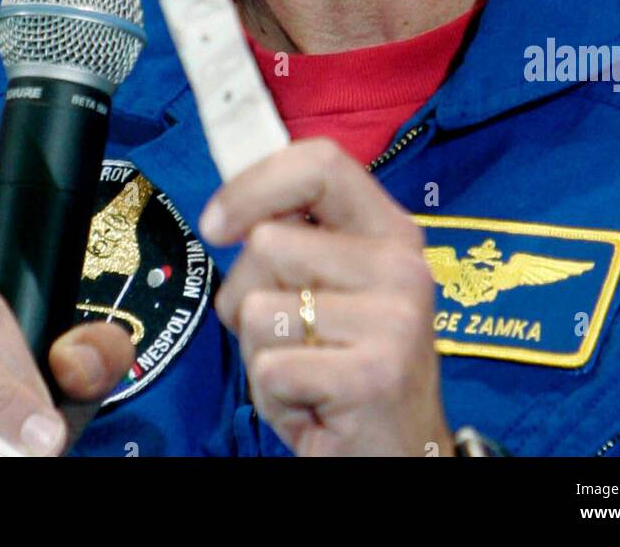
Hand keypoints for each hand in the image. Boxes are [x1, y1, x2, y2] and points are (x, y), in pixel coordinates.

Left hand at [199, 137, 453, 456]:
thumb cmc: (347, 366)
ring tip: (305, 372)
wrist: (402, 456)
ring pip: (257, 308)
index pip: (321, 164)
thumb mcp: (332, 289)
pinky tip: (312, 406)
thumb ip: (296, 241)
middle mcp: (401, 265)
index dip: (255, 184)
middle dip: (248, 297)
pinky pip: (270, 367)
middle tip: (289, 337)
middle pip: (268, 242)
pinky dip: (272, 397)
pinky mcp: (373, 375)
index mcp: (391, 232)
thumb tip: (228, 211)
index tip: (217, 223)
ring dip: (260, 353)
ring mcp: (394, 320)